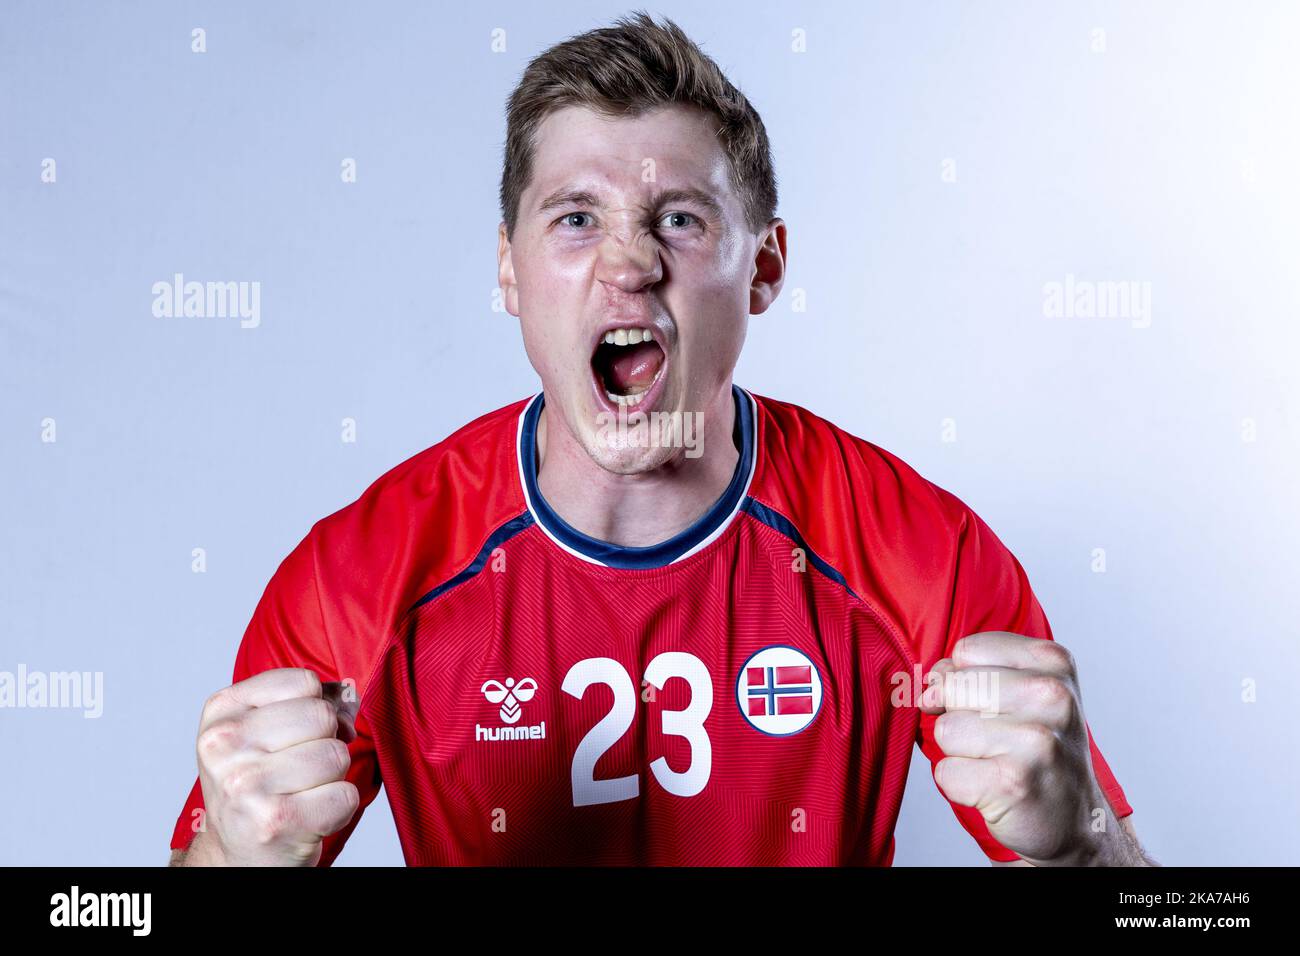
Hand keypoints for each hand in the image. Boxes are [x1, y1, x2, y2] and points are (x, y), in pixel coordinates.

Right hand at [192, 668, 359, 865]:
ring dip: (332, 777)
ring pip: (336, 754)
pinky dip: (339, 807)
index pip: (304, 682)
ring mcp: (246, 785)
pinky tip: (310, 815)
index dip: (317, 705)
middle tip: (300, 769)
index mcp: (221, 712)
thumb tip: (348, 696)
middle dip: (326, 741)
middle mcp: (225, 746)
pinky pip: (345, 795)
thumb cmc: (257, 786)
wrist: (236, 854)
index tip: (299, 733)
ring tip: (302, 792)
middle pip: (322, 716)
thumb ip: (307, 700)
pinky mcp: (275, 822)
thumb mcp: (262, 730)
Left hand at [920, 631, 1113, 864]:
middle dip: (959, 717)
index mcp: (1053, 662)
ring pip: (946, 730)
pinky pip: (946, 772)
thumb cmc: (1038, 750)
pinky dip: (960, 785)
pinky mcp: (1013, 783)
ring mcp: (1036, 740)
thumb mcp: (1021, 692)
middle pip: (951, 687)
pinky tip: (995, 788)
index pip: (966, 652)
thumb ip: (970, 673)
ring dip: (960, 753)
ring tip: (997, 763)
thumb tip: (929, 689)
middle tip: (997, 741)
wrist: (1074, 819)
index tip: (986, 704)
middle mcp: (1051, 695)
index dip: (961, 679)